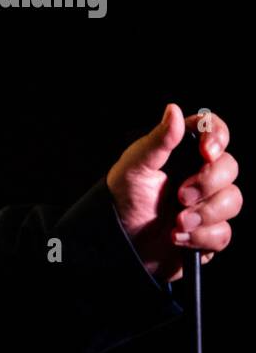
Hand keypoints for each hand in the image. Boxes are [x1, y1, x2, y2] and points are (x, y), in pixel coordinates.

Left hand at [106, 104, 240, 283]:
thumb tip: (174, 110)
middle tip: (180, 196)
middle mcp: (200, 176)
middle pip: (230, 167)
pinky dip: (201, 237)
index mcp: (183, 154)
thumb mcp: (134, 168)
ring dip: (204, 214)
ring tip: (177, 223)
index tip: (207, 152)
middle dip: (207, 183)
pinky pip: (223, 233)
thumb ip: (158, 141)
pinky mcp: (210, 233)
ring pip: (233, 201)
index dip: (218, 137)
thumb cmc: (123, 200)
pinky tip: (177, 238)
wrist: (120, 243)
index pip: (214, 132)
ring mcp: (208, 204)